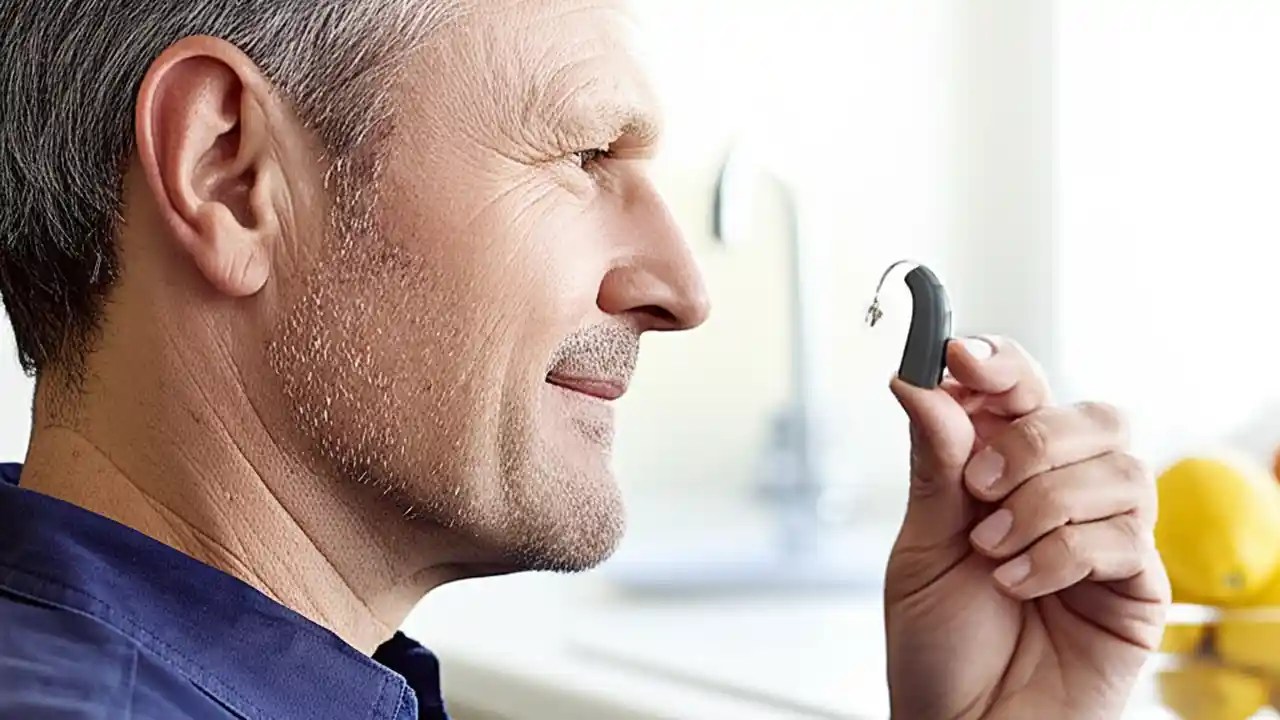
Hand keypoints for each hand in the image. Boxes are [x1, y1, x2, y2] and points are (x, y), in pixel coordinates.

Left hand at [883, 336, 1169, 719]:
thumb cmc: (940, 646)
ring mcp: (1105, 538)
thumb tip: (920, 381)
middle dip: (1031, 439)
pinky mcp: (1137, 588)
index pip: (1021, 391)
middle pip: (1089, 414)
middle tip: (980, 487)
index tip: (959, 355)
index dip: (998, 363)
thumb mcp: (921, 549)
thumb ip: (935, 466)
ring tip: (993, 552)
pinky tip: (1020, 584)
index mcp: (1003, 474)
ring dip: (1043, 504)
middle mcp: (1062, 495)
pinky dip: (1061, 554)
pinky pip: (1125, 536)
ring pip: (1119, 467)